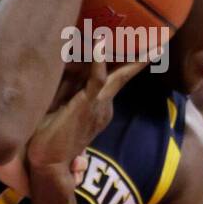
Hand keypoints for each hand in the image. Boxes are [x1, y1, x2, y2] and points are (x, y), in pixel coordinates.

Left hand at [22, 53, 147, 195]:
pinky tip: (99, 44)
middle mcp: (103, 105)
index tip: (131, 45)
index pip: (113, 78)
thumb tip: (63, 67)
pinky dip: (98, 61)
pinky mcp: (87, 105)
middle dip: (139, 58)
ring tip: (143, 40)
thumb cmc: (47, 136)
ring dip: (130, 57)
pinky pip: (96, 79)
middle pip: (123, 75)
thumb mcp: (57, 107)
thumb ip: (63, 89)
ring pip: (117, 75)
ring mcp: (97, 105)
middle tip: (156, 42)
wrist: (47, 163)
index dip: (124, 62)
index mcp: (97, 106)